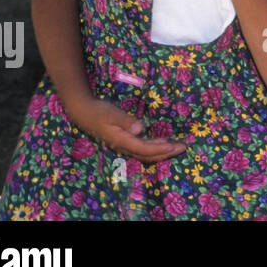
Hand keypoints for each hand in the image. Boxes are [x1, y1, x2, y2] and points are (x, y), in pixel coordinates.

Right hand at [70, 97, 186, 162]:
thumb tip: (140, 129)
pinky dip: (154, 148)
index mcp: (121, 141)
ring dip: (162, 152)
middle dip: (166, 153)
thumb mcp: (112, 114)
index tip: (174, 146)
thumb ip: (126, 121)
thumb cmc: (99, 111)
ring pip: (145, 154)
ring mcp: (123, 145)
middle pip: (147, 155)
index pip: (144, 148)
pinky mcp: (124, 142)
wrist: (84, 113)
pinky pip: (141, 149)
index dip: (160, 149)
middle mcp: (123, 146)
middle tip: (182, 148)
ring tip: (177, 147)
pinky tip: (163, 143)